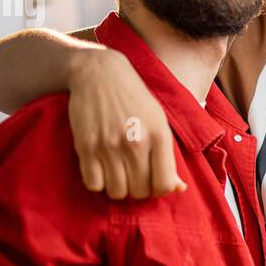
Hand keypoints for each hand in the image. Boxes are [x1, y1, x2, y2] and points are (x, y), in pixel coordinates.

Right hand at [68, 49, 183, 199]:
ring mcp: (109, 146)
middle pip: (139, 192)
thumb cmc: (134, 99)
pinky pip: (93, 184)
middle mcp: (136, 143)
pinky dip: (97, 182)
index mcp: (159, 136)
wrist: (99, 73)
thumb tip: (179, 188)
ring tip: (117, 172)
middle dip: (138, 188)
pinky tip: (101, 168)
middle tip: (133, 174)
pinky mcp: (86, 146)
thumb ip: (168, 157)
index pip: (164, 185)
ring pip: (117, 192)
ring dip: (118, 187)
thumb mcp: (159, 121)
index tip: (152, 180)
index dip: (159, 189)